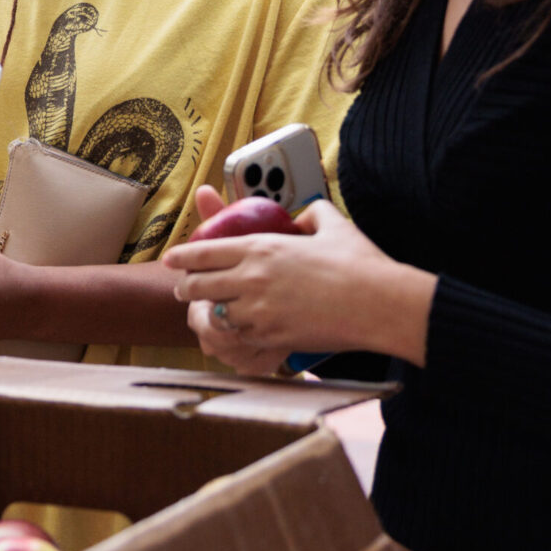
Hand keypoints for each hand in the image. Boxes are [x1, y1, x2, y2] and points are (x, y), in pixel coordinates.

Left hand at [161, 186, 433, 370]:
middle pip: (198, 285)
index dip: (182, 256)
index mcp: (261, 246)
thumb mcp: (332, 223)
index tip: (170, 259)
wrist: (379, 305)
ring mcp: (259, 310)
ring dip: (208, 312)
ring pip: (215, 313)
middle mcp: (252, 278)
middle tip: (183, 289)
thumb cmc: (359, 263)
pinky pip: (240, 336)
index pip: (204, 251)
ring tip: (207, 312)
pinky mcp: (271, 336)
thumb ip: (310, 214)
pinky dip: (235, 332)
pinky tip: (239, 329)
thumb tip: (301, 216)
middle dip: (185, 288)